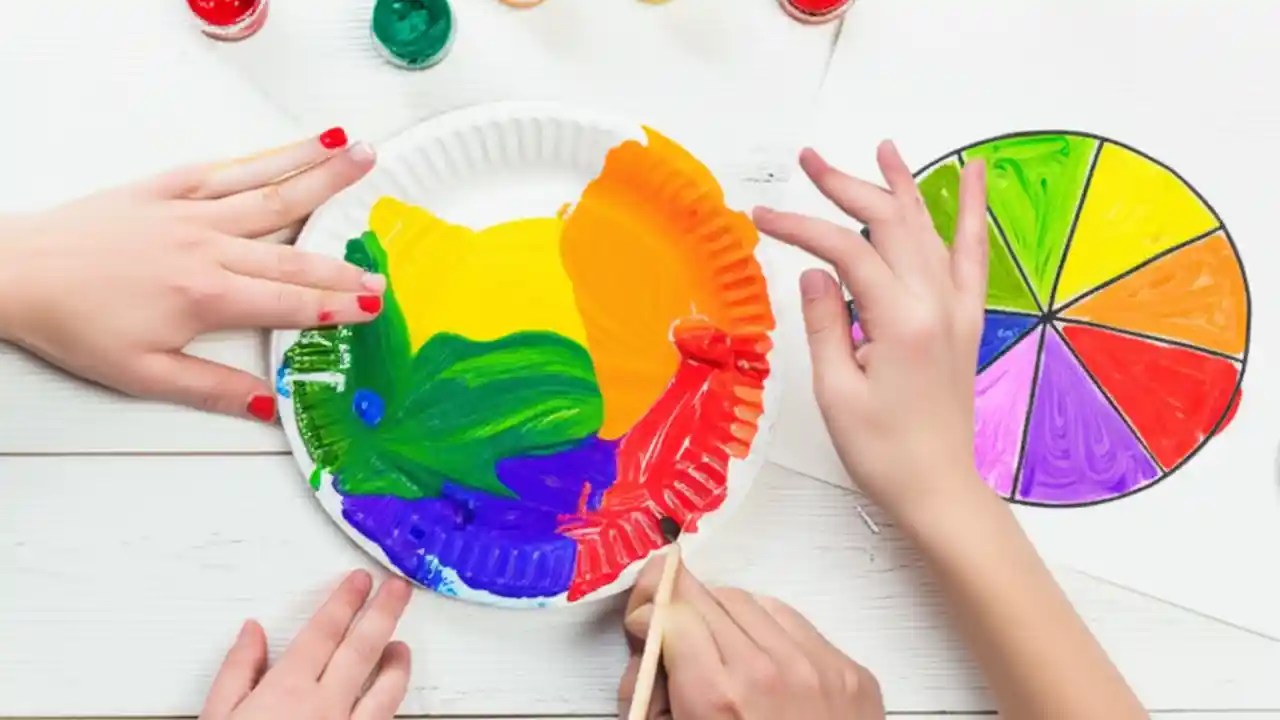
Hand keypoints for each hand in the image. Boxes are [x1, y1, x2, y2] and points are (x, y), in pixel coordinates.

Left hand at [0, 129, 382, 420]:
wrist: (16, 274)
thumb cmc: (74, 324)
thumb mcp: (144, 375)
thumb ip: (214, 390)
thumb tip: (270, 406)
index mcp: (206, 296)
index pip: (289, 302)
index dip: (335, 306)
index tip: (372, 305)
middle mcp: (206, 247)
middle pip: (293, 251)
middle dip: (343, 259)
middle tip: (382, 263)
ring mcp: (189, 212)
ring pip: (270, 192)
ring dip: (321, 175)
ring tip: (360, 155)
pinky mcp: (165, 188)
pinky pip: (226, 169)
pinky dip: (265, 157)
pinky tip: (294, 147)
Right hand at [200, 570, 412, 719]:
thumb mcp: (216, 719)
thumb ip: (237, 672)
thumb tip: (251, 630)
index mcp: (287, 690)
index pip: (324, 632)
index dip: (345, 602)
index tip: (361, 581)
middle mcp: (326, 706)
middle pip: (364, 648)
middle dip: (384, 613)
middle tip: (399, 589)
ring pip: (387, 689)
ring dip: (398, 663)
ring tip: (401, 646)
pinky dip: (390, 706)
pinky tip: (389, 700)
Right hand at [619, 559, 883, 718]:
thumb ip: (649, 694)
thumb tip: (648, 647)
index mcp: (718, 699)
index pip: (672, 606)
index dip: (650, 609)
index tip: (645, 621)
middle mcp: (769, 673)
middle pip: (707, 597)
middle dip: (681, 612)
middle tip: (672, 638)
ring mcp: (818, 669)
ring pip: (752, 601)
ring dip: (725, 617)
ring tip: (718, 653)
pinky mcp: (851, 673)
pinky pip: (796, 622)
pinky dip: (769, 632)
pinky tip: (761, 663)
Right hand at [752, 142, 989, 521]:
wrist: (937, 487)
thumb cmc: (882, 451)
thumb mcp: (835, 391)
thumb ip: (824, 322)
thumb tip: (815, 269)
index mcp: (899, 321)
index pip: (844, 252)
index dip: (800, 227)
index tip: (762, 217)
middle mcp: (935, 303)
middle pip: (889, 223)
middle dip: (845, 187)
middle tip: (809, 162)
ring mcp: (956, 307)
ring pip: (928, 227)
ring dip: (901, 185)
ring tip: (881, 148)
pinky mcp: (964, 318)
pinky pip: (971, 252)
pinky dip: (971, 211)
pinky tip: (974, 177)